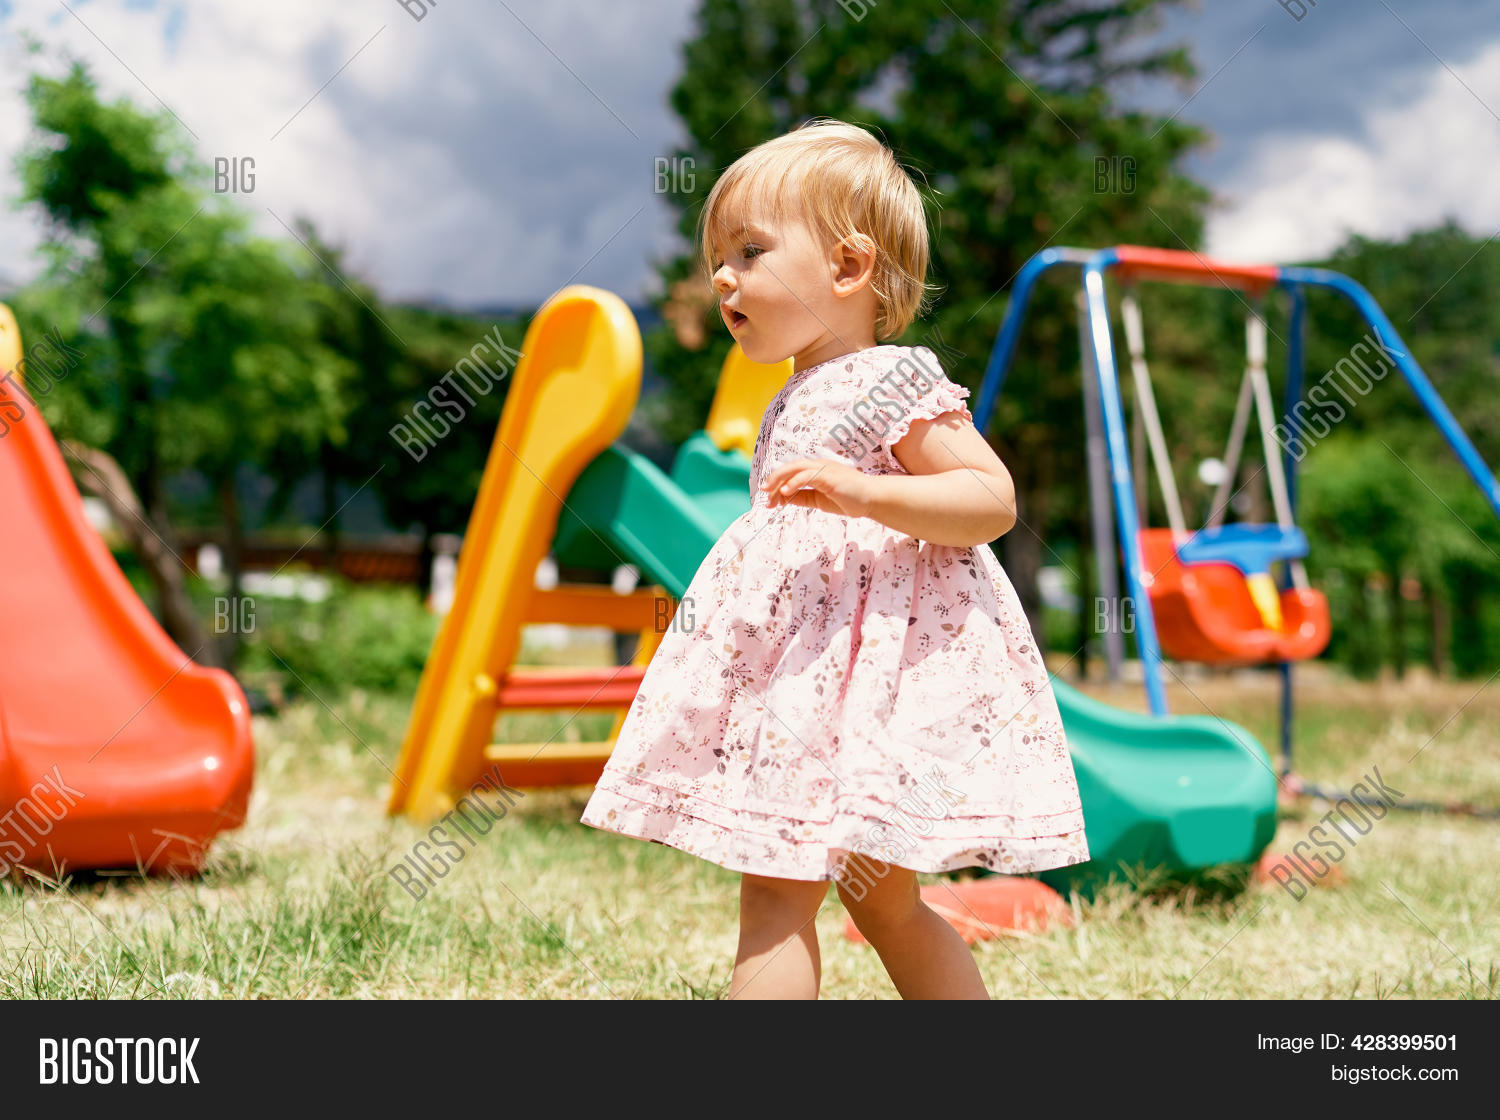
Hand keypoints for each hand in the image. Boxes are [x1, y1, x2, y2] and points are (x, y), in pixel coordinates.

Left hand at [759, 458, 873, 517]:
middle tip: (763, 493)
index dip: (777, 485)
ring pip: (796, 468)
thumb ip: (803, 497)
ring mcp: (824, 469)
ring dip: (780, 479)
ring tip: (770, 492)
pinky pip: (807, 476)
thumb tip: (783, 498)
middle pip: (790, 467)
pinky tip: (785, 492)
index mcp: (816, 471)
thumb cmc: (848, 499)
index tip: (769, 501)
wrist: (871, 500)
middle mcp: (818, 466)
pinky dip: (794, 482)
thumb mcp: (819, 500)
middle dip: (774, 479)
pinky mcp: (829, 475)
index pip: (791, 474)